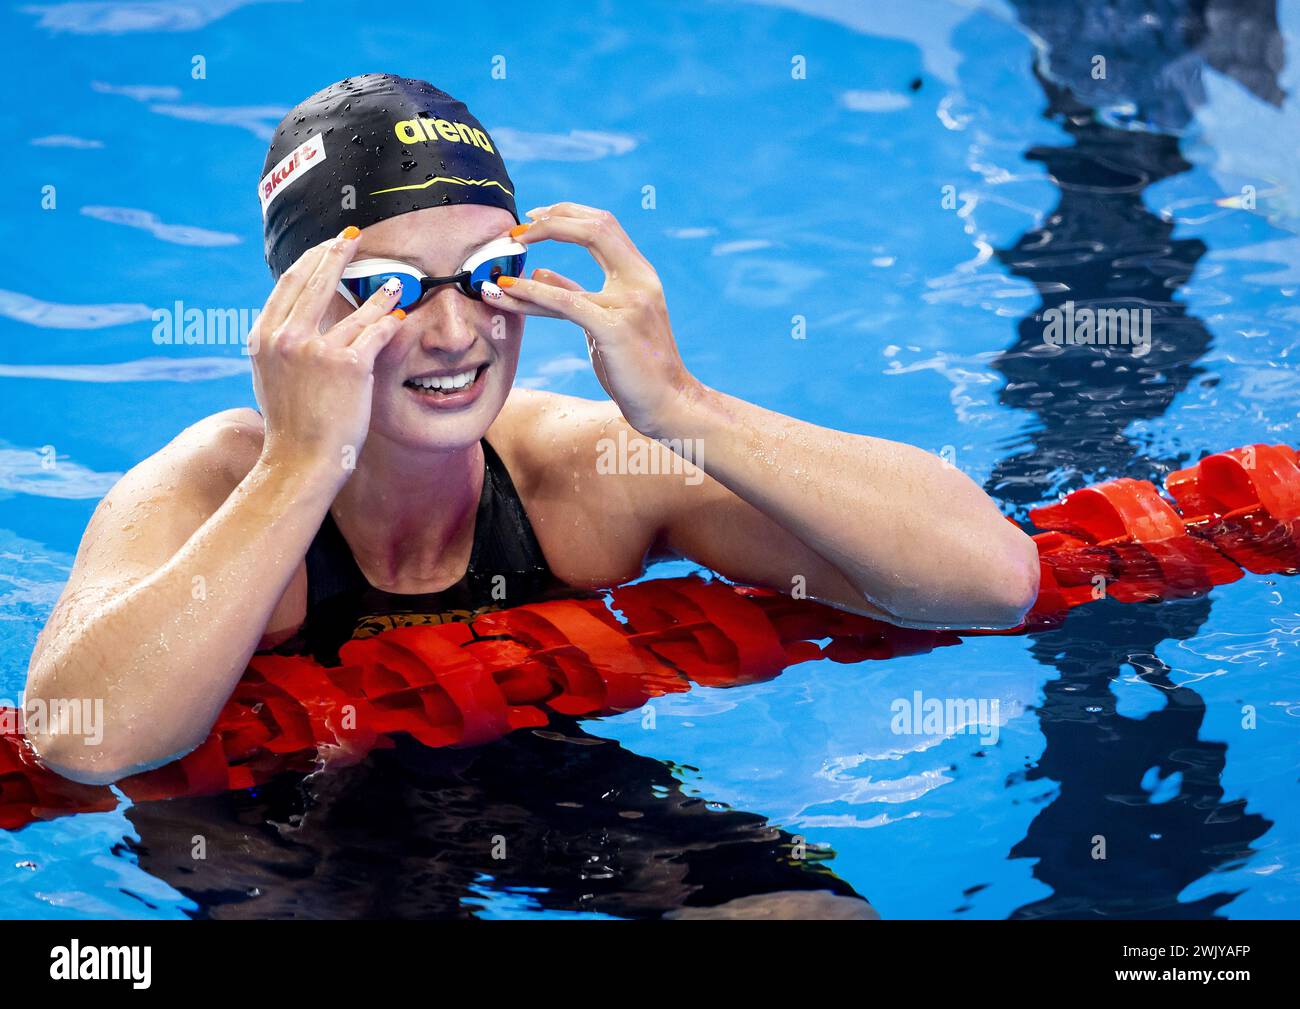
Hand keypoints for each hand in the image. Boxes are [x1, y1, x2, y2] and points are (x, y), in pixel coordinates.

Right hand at [249, 227, 404, 482]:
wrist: (298, 460)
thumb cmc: (290, 426)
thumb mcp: (270, 376)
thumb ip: (280, 346)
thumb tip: (293, 322)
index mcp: (264, 337)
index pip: (290, 285)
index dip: (311, 260)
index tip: (326, 247)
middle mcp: (286, 337)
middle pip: (317, 281)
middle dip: (337, 254)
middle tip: (353, 239)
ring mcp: (317, 350)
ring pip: (355, 309)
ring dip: (379, 293)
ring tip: (395, 283)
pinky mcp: (348, 365)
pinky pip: (376, 333)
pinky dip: (390, 323)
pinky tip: (401, 316)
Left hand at [487, 202, 698, 436]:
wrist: (668, 404)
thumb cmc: (635, 367)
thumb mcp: (604, 323)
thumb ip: (576, 295)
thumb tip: (541, 271)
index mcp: (639, 275)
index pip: (602, 224)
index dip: (565, 214)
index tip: (532, 220)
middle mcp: (640, 280)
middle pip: (596, 225)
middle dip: (551, 220)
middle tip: (515, 232)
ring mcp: (631, 302)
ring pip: (580, 262)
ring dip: (537, 249)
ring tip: (498, 266)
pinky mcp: (615, 329)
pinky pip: (567, 303)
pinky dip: (533, 293)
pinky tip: (508, 292)